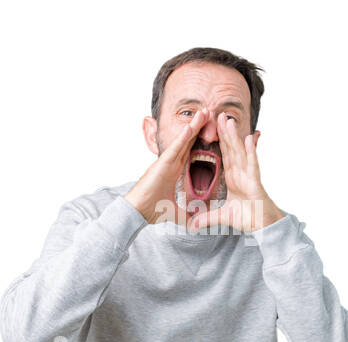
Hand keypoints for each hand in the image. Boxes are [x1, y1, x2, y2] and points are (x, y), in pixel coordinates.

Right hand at [126, 107, 207, 223]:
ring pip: (182, 141)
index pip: (189, 152)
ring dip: (193, 126)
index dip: (199, 140)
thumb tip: (196, 223)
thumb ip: (186, 215)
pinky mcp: (161, 164)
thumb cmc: (150, 210)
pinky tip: (191, 125)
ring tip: (204, 112)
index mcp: (174, 172)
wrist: (137, 213)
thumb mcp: (175, 213)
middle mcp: (170, 164)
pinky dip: (183, 136)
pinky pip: (175, 147)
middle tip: (209, 112)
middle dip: (198, 127)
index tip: (210, 130)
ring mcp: (166, 162)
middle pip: (187, 141)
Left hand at [186, 113, 283, 232]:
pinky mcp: (256, 182)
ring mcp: (249, 176)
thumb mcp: (222, 217)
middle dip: (225, 133)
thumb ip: (206, 218)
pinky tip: (249, 139)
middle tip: (219, 115)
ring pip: (240, 152)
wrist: (263, 227)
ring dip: (235, 137)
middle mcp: (241, 174)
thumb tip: (192, 225)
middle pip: (232, 149)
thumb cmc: (248, 218)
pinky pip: (252, 165)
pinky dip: (251, 152)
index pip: (224, 156)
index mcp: (234, 178)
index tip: (212, 129)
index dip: (219, 142)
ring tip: (230, 121)